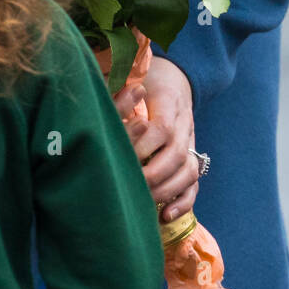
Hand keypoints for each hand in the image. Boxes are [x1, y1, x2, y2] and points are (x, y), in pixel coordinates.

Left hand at [129, 57, 198, 221]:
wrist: (174, 75)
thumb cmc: (144, 77)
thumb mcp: (130, 73)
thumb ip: (115, 89)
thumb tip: (94, 99)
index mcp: (169, 98)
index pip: (161, 128)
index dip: (143, 147)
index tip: (123, 157)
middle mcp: (184, 121)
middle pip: (177, 153)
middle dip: (153, 174)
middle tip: (131, 186)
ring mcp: (191, 141)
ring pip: (189, 169)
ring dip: (167, 189)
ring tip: (145, 201)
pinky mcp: (192, 157)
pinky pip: (195, 183)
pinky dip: (183, 201)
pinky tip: (165, 214)